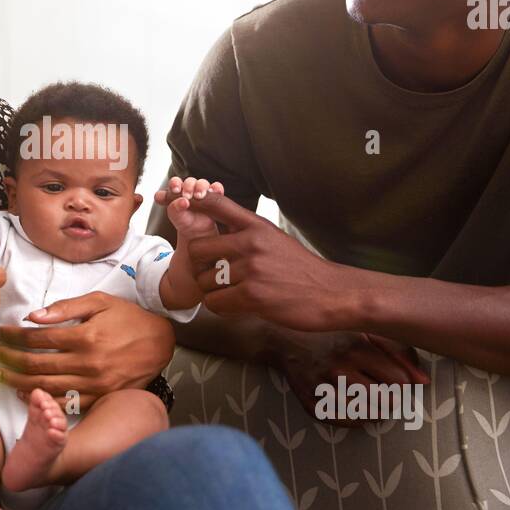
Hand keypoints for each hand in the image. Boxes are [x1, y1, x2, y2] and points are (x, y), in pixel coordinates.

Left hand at [0, 292, 173, 407]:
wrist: (160, 342)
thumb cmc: (128, 318)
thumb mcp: (100, 301)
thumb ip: (66, 307)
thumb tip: (33, 316)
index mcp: (85, 336)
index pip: (38, 338)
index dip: (14, 337)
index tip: (1, 334)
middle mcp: (87, 363)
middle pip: (36, 365)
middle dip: (10, 359)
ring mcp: (93, 384)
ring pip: (46, 387)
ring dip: (19, 382)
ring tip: (2, 376)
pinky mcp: (100, 397)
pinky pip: (65, 403)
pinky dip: (43, 400)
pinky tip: (27, 395)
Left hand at [154, 176, 224, 240]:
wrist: (198, 232)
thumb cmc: (185, 222)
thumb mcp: (177, 218)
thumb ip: (175, 209)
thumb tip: (182, 201)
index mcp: (177, 192)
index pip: (174, 183)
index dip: (174, 184)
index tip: (175, 190)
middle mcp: (190, 189)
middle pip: (189, 181)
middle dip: (188, 186)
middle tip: (187, 196)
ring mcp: (202, 191)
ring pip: (202, 183)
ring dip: (201, 187)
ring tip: (199, 196)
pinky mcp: (214, 195)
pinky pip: (216, 188)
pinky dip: (216, 188)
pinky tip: (214, 192)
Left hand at [184, 193, 348, 331]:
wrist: (331, 294)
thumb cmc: (300, 268)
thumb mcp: (274, 239)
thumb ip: (245, 232)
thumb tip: (215, 226)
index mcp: (256, 226)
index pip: (216, 203)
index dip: (193, 201)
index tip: (178, 202)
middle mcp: (251, 243)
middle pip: (196, 249)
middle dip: (200, 267)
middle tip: (213, 276)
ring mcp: (251, 269)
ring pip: (204, 281)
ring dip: (212, 292)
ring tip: (231, 293)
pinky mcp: (253, 295)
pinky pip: (215, 303)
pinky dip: (221, 308)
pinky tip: (236, 306)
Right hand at [277, 331, 428, 424]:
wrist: (284, 338)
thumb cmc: (333, 335)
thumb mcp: (366, 333)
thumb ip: (398, 351)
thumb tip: (424, 382)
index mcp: (356, 347)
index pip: (398, 380)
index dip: (404, 384)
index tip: (399, 381)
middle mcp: (339, 368)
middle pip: (384, 400)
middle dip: (392, 401)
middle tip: (388, 395)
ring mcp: (322, 387)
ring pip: (365, 414)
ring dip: (376, 412)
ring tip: (375, 402)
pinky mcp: (310, 402)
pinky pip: (343, 421)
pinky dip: (356, 420)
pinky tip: (357, 409)